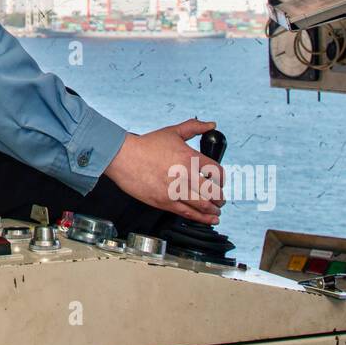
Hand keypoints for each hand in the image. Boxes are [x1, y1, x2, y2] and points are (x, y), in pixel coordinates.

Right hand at [103, 118, 223, 224]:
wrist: (123, 157)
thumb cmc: (146, 145)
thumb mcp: (173, 132)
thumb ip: (194, 127)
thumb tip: (210, 125)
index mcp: (190, 157)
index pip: (217, 172)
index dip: (222, 180)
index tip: (220, 183)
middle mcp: (186, 175)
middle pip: (214, 192)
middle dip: (220, 198)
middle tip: (220, 200)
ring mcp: (176, 190)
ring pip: (204, 205)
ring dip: (214, 210)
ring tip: (216, 211)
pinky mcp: (165, 202)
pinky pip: (189, 214)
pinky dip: (202, 218)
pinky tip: (209, 219)